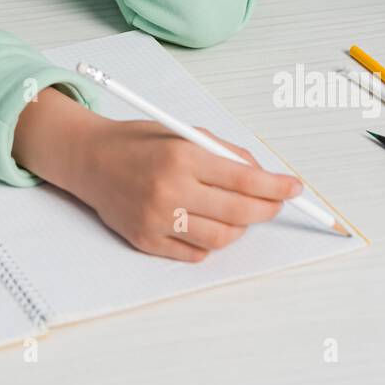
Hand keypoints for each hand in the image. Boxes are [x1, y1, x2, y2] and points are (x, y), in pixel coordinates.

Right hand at [64, 117, 304, 261]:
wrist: (90, 160)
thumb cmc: (139, 143)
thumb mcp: (182, 132)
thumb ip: (224, 152)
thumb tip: (262, 175)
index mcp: (181, 157)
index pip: (243, 179)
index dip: (276, 186)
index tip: (294, 188)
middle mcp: (169, 190)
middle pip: (239, 213)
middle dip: (267, 210)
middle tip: (276, 204)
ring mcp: (157, 219)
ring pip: (221, 238)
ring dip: (239, 227)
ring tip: (237, 212)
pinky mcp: (146, 241)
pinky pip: (196, 253)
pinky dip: (210, 241)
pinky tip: (206, 223)